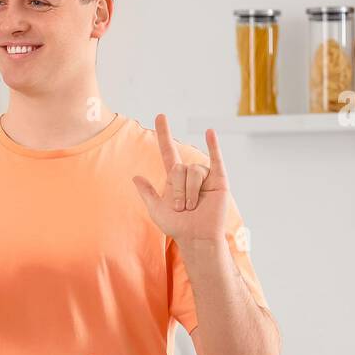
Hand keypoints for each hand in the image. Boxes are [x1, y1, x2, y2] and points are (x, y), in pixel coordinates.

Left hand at [131, 114, 229, 247]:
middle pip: (179, 167)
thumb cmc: (178, 227)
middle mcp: (189, 174)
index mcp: (174, 178)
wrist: (197, 239)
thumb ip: (147, 193)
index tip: (161, 116)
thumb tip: (135, 177)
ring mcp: (205, 177)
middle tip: (180, 208)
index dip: (164, 134)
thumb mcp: (156, 211)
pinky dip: (214, 145)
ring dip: (189, 192)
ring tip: (191, 207)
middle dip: (177, 190)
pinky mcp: (220, 181)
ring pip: (193, 170)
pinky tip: (210, 132)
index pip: (168, 150)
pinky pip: (217, 160)